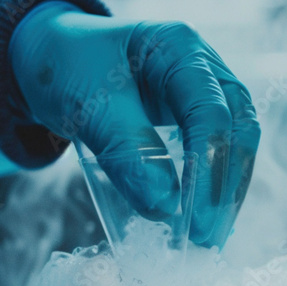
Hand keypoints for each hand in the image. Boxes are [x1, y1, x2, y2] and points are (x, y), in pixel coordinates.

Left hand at [10, 1, 260, 248]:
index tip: (196, 222)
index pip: (210, 113)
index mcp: (180, 48)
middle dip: (226, 186)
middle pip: (238, 127)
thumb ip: (127, 151)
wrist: (48, 57)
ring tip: (209, 237)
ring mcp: (205, 90)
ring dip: (226, 191)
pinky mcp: (194, 116)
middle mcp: (204, 66)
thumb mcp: (88, 105)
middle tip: (207, 238)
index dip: (208, 171)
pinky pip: (216, 151)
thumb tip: (165, 207)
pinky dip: (212, 185)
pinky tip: (204, 218)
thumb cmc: (65, 67)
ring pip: (235, 142)